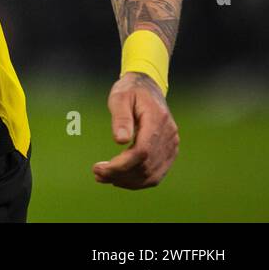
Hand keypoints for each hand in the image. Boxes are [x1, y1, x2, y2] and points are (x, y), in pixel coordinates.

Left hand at [94, 72, 178, 187]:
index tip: (99, 168)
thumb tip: (120, 140)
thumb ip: (121, 118)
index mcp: (157, 120)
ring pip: (152, 175)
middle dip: (119, 175)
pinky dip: (138, 181)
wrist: (147, 87)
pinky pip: (156, 173)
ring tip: (104, 178)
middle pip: (146, 166)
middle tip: (97, 174)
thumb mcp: (119, 97)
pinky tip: (120, 179)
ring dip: (128, 181)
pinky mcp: (169, 151)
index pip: (141, 152)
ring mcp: (171, 145)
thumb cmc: (130, 91)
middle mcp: (169, 136)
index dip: (121, 165)